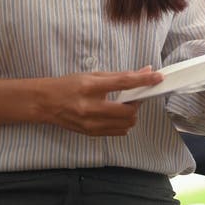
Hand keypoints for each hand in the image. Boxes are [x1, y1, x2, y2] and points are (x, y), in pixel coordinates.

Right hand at [38, 67, 162, 135]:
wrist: (46, 103)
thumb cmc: (69, 85)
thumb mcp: (92, 75)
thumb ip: (119, 75)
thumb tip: (144, 71)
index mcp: (90, 87)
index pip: (123, 83)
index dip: (144, 80)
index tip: (157, 77)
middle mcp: (90, 107)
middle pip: (128, 110)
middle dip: (138, 103)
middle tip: (136, 96)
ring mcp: (91, 124)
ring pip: (126, 124)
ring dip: (132, 114)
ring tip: (125, 106)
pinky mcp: (91, 134)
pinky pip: (118, 132)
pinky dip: (123, 123)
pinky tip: (117, 115)